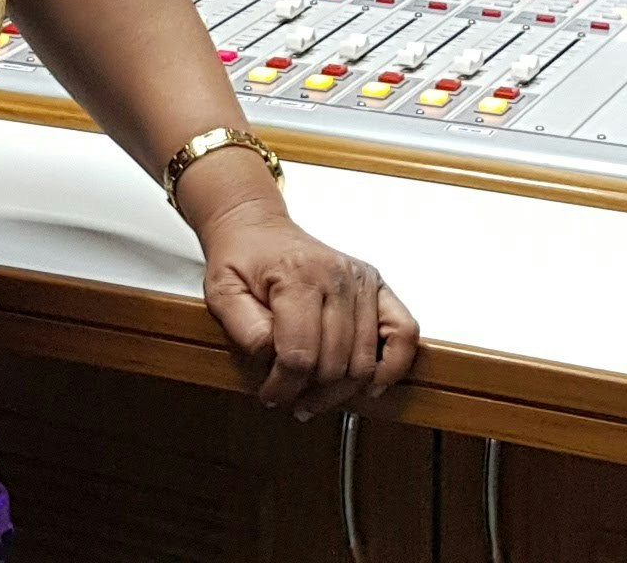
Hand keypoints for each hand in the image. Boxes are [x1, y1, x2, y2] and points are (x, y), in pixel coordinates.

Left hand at [195, 196, 418, 417]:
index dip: (282, 386)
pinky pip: (404, 332)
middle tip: (290, 397)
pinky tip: (371, 382)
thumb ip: (244, 330)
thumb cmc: (242, 259)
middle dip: (309, 392)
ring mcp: (362, 282)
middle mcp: (337, 276)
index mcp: (298, 275)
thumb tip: (273, 360)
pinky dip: (394, 365)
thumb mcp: (222, 292)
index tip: (270, 394)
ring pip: (364, 361)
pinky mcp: (378, 288)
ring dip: (341, 390)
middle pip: (334, 364)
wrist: (259, 229)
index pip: (299, 355)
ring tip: (317, 395)